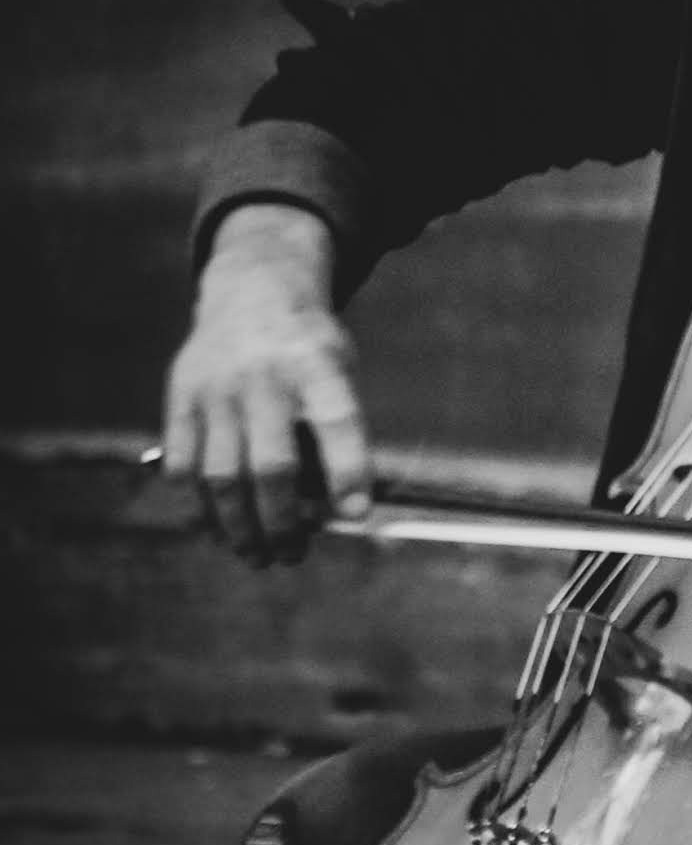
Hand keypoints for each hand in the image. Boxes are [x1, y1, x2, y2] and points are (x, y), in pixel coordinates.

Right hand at [163, 204, 374, 563]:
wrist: (252, 289)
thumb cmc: (308, 348)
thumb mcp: (338, 368)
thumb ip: (337, 431)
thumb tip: (339, 513)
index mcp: (317, 363)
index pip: (337, 419)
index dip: (349, 469)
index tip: (357, 515)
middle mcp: (264, 375)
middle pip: (271, 465)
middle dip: (284, 522)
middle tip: (294, 555)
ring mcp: (217, 386)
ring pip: (222, 475)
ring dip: (239, 526)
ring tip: (258, 555)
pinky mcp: (181, 396)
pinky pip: (182, 464)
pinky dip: (198, 505)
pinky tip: (217, 528)